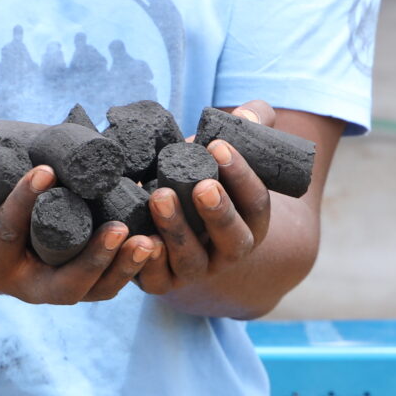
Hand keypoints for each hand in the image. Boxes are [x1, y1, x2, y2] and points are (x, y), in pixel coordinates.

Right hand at [0, 146, 159, 304]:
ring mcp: (58, 291)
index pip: (8, 233)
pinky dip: (134, 269)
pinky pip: (110, 286)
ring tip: (147, 240)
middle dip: (92, 259)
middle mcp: (27, 288)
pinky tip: (156, 244)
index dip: (23, 202)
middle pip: (63, 285)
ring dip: (123, 268)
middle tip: (118, 227)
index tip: (45, 171)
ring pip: (94, 291)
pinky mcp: (83, 287)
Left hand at [134, 101, 275, 297]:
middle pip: (232, 238)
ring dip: (177, 230)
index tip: (218, 147)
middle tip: (202, 185)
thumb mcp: (228, 151)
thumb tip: (245, 115)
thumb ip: (247, 126)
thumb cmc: (205, 173)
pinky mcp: (163, 280)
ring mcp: (198, 268)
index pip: (256, 202)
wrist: (176, 215)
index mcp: (252, 221)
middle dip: (219, 212)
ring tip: (160, 196)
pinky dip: (148, 262)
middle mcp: (229, 250)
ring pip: (191, 259)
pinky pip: (157, 278)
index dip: (242, 176)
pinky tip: (139, 238)